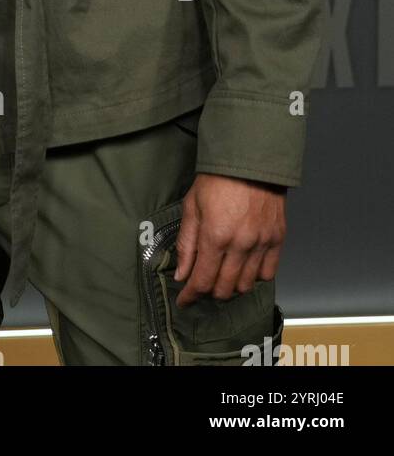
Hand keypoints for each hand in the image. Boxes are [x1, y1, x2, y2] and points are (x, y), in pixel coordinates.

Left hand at [173, 172, 285, 305]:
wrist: (250, 160)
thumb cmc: (216, 180)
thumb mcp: (192, 207)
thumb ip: (186, 244)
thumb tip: (181, 274)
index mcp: (215, 235)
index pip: (202, 280)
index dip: (190, 295)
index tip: (184, 300)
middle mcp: (240, 244)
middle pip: (224, 288)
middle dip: (209, 291)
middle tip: (201, 284)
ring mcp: (262, 243)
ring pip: (246, 285)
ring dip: (231, 286)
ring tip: (222, 276)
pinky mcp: (277, 240)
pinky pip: (268, 273)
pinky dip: (255, 277)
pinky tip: (245, 268)